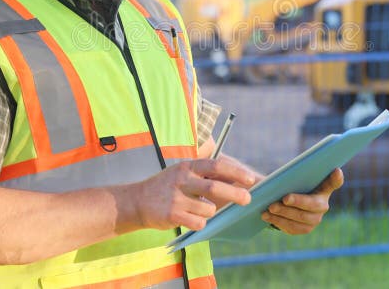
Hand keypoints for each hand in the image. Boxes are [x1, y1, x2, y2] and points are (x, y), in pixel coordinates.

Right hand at [133, 158, 255, 230]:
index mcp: (187, 166)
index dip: (235, 172)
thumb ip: (204, 175)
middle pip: (215, 187)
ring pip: (208, 208)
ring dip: (211, 211)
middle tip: (247, 199)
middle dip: (235, 194)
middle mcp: (182, 180)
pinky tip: (192, 218)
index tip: (250, 179)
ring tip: (201, 209)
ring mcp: (176, 198)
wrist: (138, 201)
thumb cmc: (167, 186)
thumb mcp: (183, 173)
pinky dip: (200, 222)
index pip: (216, 165)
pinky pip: (198, 222)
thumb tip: (235, 180)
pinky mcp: (172, 215)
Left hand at [260, 168, 343, 234]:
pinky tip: (267, 216)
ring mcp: (315, 219)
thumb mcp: (291, 177)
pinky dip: (279, 222)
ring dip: (284, 214)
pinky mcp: (305, 229)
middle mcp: (323, 205)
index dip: (335, 178)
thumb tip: (266, 176)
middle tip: (281, 200)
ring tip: (269, 209)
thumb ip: (292, 172)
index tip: (336, 170)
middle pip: (313, 205)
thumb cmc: (289, 185)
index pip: (333, 182)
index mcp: (323, 188)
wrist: (283, 204)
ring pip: (302, 219)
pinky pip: (293, 228)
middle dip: (296, 202)